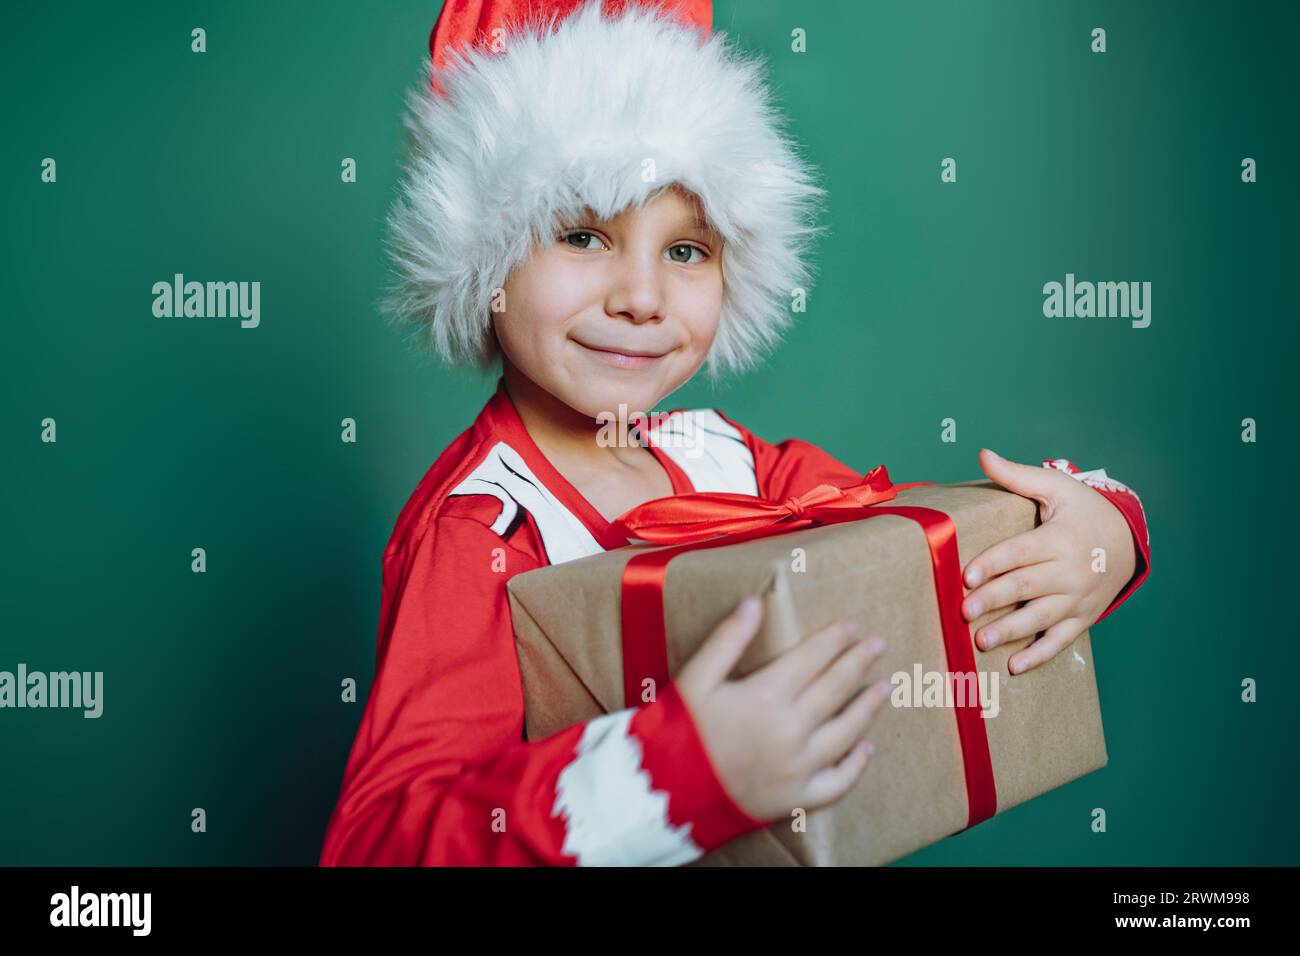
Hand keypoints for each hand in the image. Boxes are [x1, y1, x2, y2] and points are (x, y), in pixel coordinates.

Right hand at [674, 595, 892, 823]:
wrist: (665, 792)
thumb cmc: (678, 731)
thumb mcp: (695, 677)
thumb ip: (727, 639)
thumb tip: (755, 602)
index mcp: (765, 697)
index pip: (811, 660)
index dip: (833, 641)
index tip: (850, 627)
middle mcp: (790, 731)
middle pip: (835, 690)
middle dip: (858, 663)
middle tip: (878, 646)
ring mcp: (797, 767)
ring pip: (845, 733)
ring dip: (867, 707)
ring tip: (884, 688)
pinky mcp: (796, 798)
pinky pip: (837, 783)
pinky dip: (856, 766)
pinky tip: (866, 749)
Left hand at [961, 448, 1136, 675]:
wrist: (1128, 540)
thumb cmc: (1083, 511)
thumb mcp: (1056, 488)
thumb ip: (1017, 475)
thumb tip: (983, 454)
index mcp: (1060, 538)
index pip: (1021, 552)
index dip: (994, 563)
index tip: (967, 575)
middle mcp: (1070, 571)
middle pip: (1027, 587)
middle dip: (995, 599)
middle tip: (964, 611)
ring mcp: (1078, 598)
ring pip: (1042, 617)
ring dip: (1012, 631)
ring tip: (981, 640)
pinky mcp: (1083, 617)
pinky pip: (1061, 640)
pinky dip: (1040, 655)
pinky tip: (1015, 666)